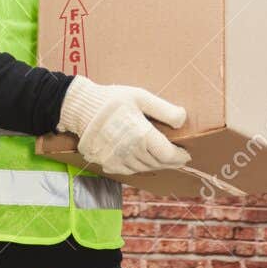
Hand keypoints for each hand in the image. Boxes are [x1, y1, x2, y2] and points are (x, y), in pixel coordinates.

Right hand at [56, 77, 190, 175]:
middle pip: (158, 164)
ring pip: (145, 168)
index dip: (180, 157)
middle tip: (178, 157)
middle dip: (171, 162)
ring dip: (156, 165)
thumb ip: (163, 109)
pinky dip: (140, 166)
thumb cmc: (111, 100)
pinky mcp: (108, 163)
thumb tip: (183, 119)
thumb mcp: (140, 97)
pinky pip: (130, 170)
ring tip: (163, 158)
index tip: (186, 154)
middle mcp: (130, 152)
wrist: (80, 109)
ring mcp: (118, 160)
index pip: (168, 155)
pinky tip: (142, 158)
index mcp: (141, 135)